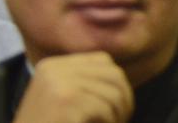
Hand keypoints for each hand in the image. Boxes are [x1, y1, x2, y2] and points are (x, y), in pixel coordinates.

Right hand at [13, 52, 133, 122]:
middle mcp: (55, 69)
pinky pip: (104, 108)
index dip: (116, 82)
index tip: (118, 103)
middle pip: (112, 74)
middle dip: (124, 98)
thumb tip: (120, 78)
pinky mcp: (65, 101)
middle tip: (122, 117)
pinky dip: (108, 122)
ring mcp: (59, 84)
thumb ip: (82, 83)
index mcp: (52, 65)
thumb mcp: (59, 98)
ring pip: (112, 92)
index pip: (102, 60)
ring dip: (118, 114)